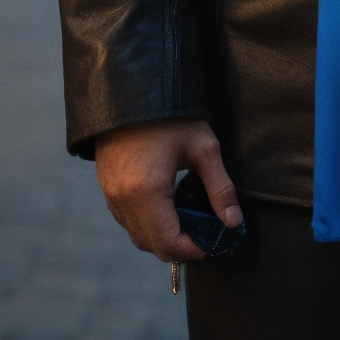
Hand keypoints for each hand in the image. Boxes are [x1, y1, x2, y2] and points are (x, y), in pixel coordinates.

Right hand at [94, 118, 241, 263]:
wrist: (132, 89)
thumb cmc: (171, 116)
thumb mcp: (203, 147)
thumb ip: (220, 188)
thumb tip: (233, 222)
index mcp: (147, 192)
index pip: (168, 244)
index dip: (193, 251)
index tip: (211, 242)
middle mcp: (124, 200)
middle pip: (152, 246)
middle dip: (179, 246)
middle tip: (203, 232)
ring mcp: (111, 196)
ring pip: (137, 236)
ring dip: (162, 237)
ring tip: (187, 219)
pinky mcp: (106, 189)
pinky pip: (127, 221)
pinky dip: (147, 224)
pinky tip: (166, 207)